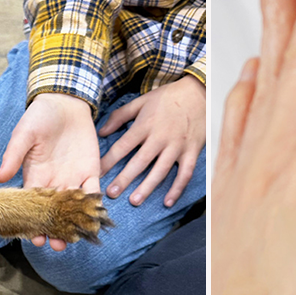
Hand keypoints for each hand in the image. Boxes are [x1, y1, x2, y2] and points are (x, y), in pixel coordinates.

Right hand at [0, 92, 99, 250]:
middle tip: (56, 246)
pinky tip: (96, 220)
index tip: (34, 238)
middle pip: (54, 213)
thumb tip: (1, 177)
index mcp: (34, 178)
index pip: (33, 206)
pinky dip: (95, 206)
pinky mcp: (90, 171)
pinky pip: (93, 192)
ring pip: (74, 208)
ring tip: (75, 239)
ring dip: (75, 224)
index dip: (33, 223)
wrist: (65, 103)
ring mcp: (72, 179)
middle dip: (55, 230)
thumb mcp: (23, 134)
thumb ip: (14, 156)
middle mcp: (53, 183)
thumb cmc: (39, 118)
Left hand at [98, 74, 205, 206]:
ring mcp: (177, 146)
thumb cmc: (168, 97)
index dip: (109, 161)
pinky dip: (177, 189)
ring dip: (147, 187)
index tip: (96, 173)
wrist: (198, 92)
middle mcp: (160, 137)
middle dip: (124, 179)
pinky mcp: (191, 152)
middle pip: (139, 162)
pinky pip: (185, 174)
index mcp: (145, 125)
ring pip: (160, 171)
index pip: (122, 146)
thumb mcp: (141, 101)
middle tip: (111, 193)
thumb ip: (120, 116)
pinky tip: (167, 202)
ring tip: (135, 201)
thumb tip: (101, 132)